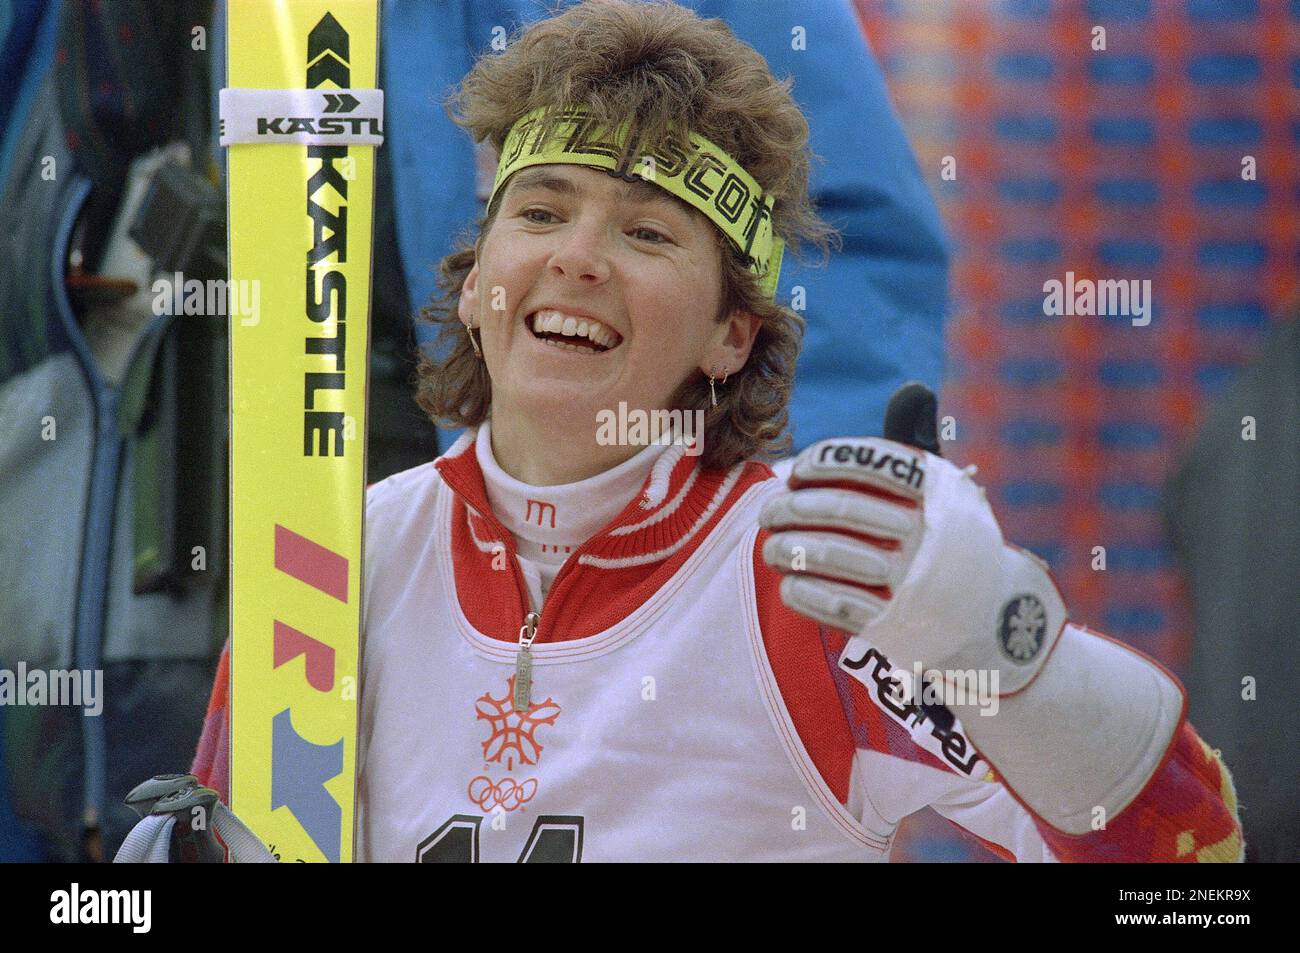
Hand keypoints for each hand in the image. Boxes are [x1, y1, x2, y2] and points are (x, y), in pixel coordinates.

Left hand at [758, 390, 1066, 694]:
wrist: (995, 614)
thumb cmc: (953, 539)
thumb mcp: (947, 491)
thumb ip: (917, 444)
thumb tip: (912, 389)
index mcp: (938, 492)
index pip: (871, 463)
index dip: (826, 462)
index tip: (798, 469)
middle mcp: (926, 533)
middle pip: (841, 508)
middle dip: (791, 508)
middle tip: (768, 511)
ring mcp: (912, 580)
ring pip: (831, 555)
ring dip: (788, 549)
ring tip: (771, 547)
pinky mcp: (896, 622)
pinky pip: (836, 603)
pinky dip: (803, 592)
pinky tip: (789, 583)